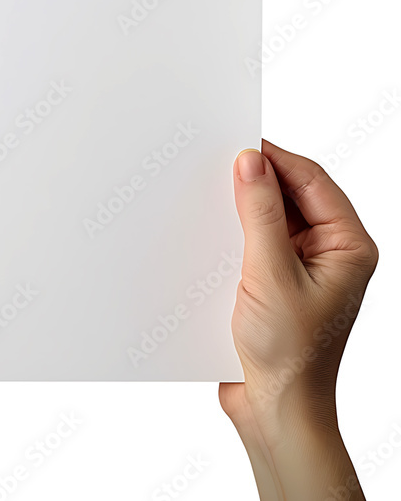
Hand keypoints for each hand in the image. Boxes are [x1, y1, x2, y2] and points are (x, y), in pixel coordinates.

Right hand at [220, 139, 377, 500]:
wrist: (275, 410)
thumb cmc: (291, 355)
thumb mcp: (271, 275)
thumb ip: (259, 214)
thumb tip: (250, 162)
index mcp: (348, 246)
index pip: (311, 181)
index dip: (275, 158)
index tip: (236, 143)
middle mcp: (329, 252)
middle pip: (290, 195)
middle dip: (254, 181)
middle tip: (214, 165)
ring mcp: (300, 268)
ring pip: (267, 219)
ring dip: (238, 210)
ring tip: (205, 201)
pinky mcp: (273, 284)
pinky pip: (251, 244)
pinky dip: (229, 236)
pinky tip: (205, 236)